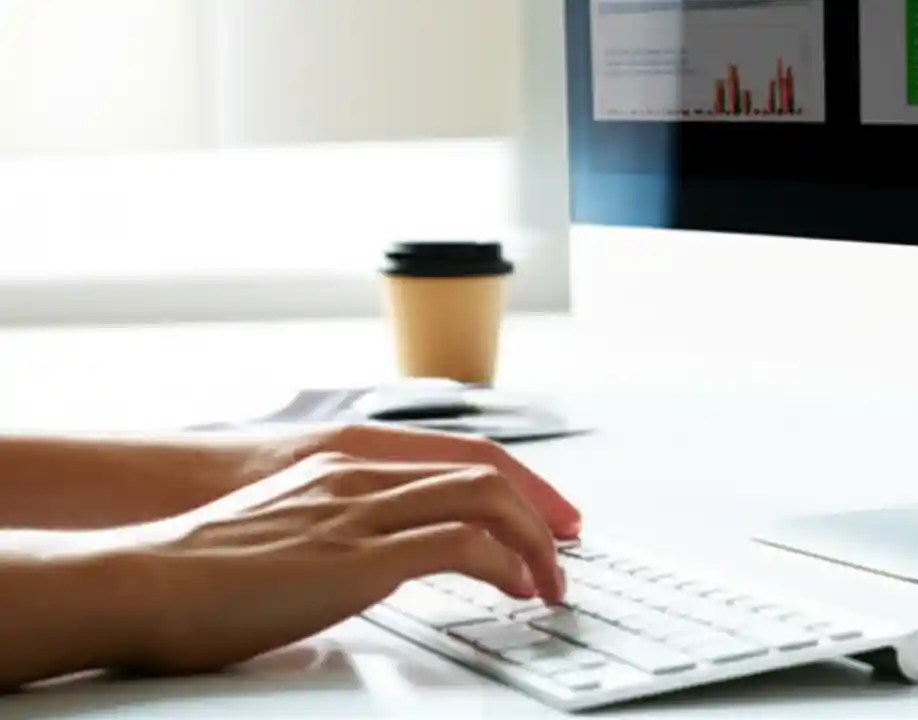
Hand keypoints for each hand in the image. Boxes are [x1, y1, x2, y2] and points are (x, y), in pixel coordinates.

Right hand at [120, 451, 565, 676]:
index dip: (509, 483)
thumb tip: (359, 565)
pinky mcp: (360, 558)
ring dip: (533, 540)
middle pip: (482, 471)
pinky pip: (460, 547)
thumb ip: (328, 535)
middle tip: (565, 546)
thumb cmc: (193, 570)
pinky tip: (516, 589)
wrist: (140, 580)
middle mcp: (359, 479)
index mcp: (340, 469)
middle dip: (537, 509)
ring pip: (483, 500)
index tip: (539, 515)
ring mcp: (361, 514)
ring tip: (552, 579)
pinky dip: (505, 563)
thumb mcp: (279, 534)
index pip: (452, 458)